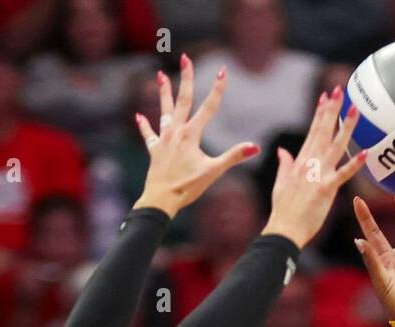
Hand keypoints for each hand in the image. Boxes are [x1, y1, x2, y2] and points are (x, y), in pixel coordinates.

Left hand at [133, 54, 259, 217]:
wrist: (161, 200)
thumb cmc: (188, 187)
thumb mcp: (213, 171)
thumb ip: (234, 156)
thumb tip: (255, 147)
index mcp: (191, 135)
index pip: (208, 107)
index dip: (218, 89)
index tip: (223, 71)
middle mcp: (176, 132)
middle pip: (183, 100)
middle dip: (186, 78)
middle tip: (186, 58)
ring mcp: (163, 140)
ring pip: (164, 111)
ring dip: (163, 93)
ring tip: (161, 76)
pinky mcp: (154, 151)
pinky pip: (148, 135)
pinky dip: (144, 125)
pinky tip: (139, 116)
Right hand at [262, 86, 365, 247]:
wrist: (284, 230)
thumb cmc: (283, 211)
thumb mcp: (280, 184)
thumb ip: (284, 165)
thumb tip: (282, 151)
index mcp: (301, 162)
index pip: (312, 131)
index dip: (320, 113)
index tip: (325, 96)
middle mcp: (310, 163)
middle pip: (323, 131)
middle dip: (331, 110)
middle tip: (340, 90)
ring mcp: (318, 174)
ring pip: (335, 145)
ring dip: (346, 126)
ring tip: (355, 109)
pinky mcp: (326, 189)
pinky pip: (344, 173)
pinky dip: (354, 162)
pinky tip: (366, 152)